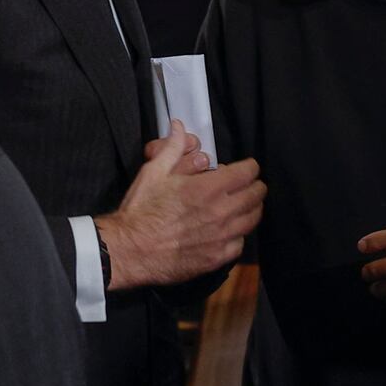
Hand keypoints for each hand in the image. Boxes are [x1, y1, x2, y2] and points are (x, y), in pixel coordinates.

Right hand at [100, 121, 264, 288]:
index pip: (246, 172)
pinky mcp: (216, 258)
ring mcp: (220, 237)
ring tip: (244, 205)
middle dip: (255, 186)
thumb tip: (179, 127)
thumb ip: (173, 148)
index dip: (249, 167)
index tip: (246, 167)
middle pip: (255, 195)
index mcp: (207, 188)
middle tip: (249, 185)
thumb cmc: (140, 210)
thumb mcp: (153, 173)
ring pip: (252, 219)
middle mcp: (220, 212)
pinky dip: (239, 234)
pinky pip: (240, 243)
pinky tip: (230, 230)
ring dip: (252, 209)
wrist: (130, 250)